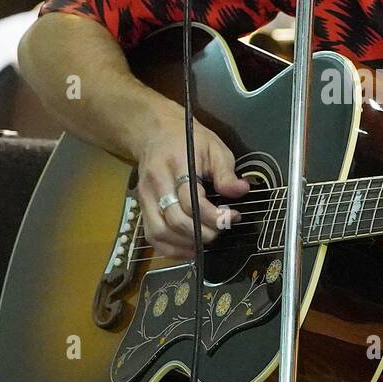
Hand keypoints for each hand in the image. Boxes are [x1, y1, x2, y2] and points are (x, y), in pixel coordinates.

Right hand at [133, 108, 248, 258]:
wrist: (155, 133)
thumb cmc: (188, 140)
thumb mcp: (214, 147)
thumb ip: (226, 172)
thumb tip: (241, 191)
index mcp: (176, 164)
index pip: (191, 200)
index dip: (214, 215)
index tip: (232, 216)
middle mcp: (156, 183)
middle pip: (175, 220)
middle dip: (202, 232)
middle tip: (221, 230)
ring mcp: (145, 197)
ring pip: (161, 232)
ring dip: (186, 243)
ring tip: (206, 240)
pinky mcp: (141, 208)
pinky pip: (152, 237)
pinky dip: (170, 249)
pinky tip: (189, 248)